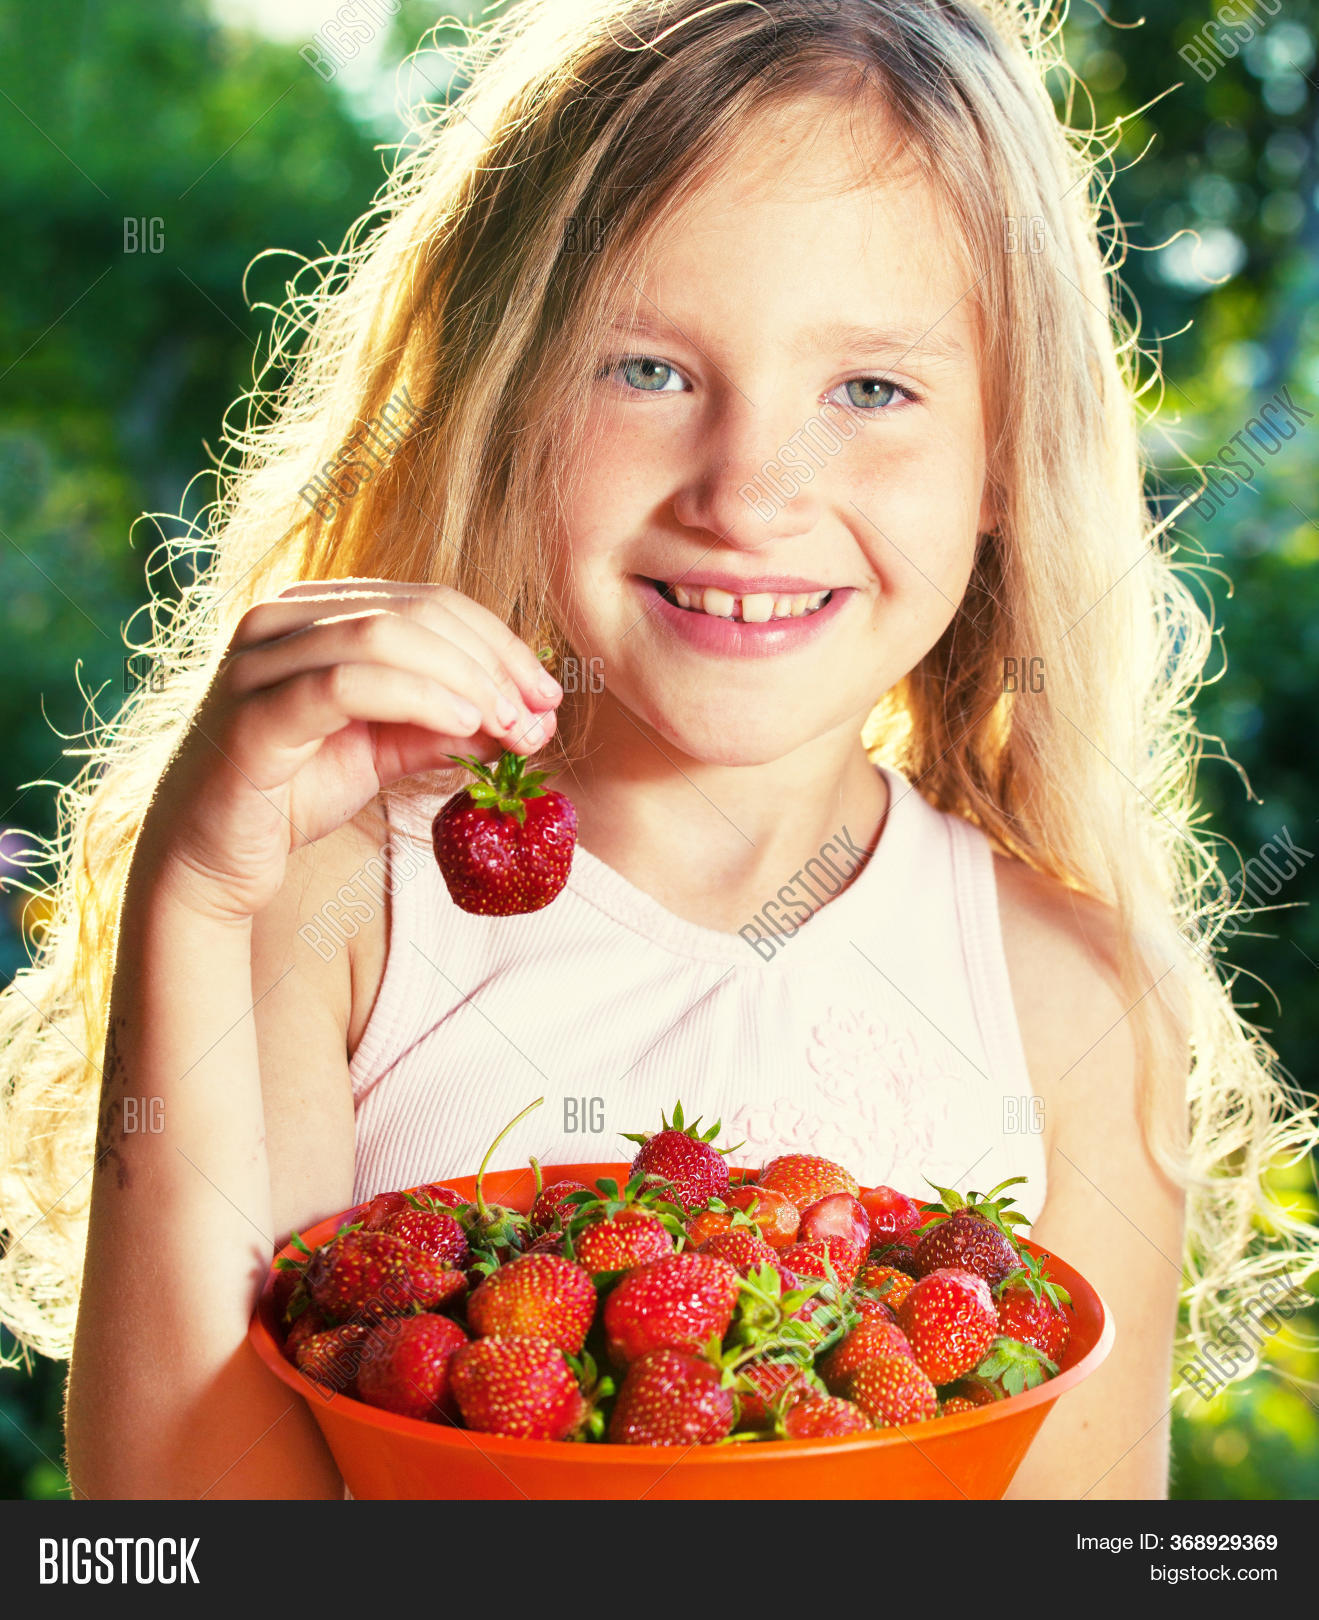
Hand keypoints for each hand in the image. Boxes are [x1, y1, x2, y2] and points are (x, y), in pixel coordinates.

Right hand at [136, 580, 561, 922]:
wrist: (208, 861)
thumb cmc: (293, 793)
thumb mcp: (386, 750)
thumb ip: (446, 722)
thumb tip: (528, 715)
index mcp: (313, 612)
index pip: (428, 602)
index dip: (499, 642)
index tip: (549, 694)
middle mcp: (279, 621)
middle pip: (415, 612)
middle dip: (492, 662)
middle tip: (539, 713)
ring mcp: (258, 663)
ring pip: (383, 636)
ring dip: (465, 678)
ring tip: (510, 723)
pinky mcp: (251, 715)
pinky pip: (345, 684)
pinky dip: (416, 697)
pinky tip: (464, 724)